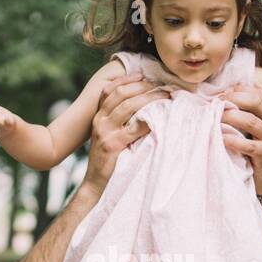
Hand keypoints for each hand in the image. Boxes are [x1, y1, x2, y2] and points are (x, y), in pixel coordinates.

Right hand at [81, 72, 171, 196]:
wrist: (95, 186)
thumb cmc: (107, 163)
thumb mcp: (107, 138)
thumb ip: (118, 123)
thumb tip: (140, 109)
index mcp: (97, 117)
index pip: (109, 89)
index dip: (126, 79)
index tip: (143, 75)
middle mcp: (99, 121)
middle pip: (120, 93)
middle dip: (143, 86)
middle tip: (162, 85)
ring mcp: (105, 132)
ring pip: (128, 105)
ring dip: (149, 98)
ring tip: (166, 96)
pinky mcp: (113, 144)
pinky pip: (134, 127)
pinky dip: (149, 119)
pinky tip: (160, 117)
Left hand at [219, 81, 261, 194]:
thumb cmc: (254, 152)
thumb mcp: (252, 131)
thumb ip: (244, 114)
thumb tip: (223, 96)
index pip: (258, 93)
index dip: (239, 90)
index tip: (222, 93)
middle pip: (256, 102)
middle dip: (235, 99)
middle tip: (218, 102)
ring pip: (250, 121)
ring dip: (230, 117)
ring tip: (216, 117)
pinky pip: (247, 145)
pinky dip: (231, 140)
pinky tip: (220, 138)